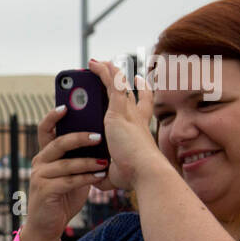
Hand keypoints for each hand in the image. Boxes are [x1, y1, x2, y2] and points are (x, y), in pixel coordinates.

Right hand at [21, 105, 109, 240]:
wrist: (47, 226)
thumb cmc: (62, 197)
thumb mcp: (70, 173)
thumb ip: (77, 158)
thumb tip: (100, 139)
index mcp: (45, 154)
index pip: (45, 130)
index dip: (53, 117)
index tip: (66, 106)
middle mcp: (39, 162)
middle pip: (58, 143)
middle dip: (79, 138)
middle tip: (98, 136)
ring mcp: (40, 177)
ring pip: (66, 164)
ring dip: (88, 162)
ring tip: (105, 161)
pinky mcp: (45, 191)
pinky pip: (69, 181)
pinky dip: (86, 179)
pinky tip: (99, 177)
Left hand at [89, 58, 164, 190]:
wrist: (144, 171)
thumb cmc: (134, 175)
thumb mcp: (115, 173)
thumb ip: (105, 173)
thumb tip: (96, 178)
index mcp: (139, 130)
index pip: (142, 107)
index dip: (142, 93)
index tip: (140, 82)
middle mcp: (136, 118)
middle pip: (129, 93)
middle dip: (122, 79)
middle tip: (117, 68)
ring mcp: (128, 113)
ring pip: (118, 85)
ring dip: (110, 72)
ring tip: (100, 62)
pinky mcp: (118, 111)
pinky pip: (110, 85)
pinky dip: (103, 73)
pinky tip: (94, 64)